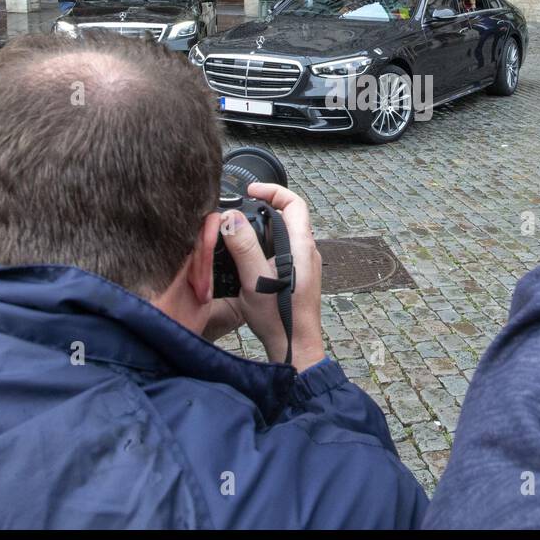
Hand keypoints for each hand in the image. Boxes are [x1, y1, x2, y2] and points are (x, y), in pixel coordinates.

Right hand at [216, 182, 324, 371]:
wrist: (296, 348)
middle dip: (265, 207)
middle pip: (290, 216)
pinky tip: (249, 258)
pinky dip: (266, 244)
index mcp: (301, 247)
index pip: (294, 203)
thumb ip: (244, 247)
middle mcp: (308, 252)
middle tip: (241, 207)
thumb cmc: (279, 318)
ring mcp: (305, 265)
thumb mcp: (255, 280)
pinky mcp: (299, 277)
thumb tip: (231, 218)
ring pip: (286, 234)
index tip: (250, 191)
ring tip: (240, 230)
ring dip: (264, 227)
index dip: (273, 191)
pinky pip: (284, 250)